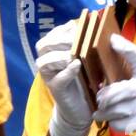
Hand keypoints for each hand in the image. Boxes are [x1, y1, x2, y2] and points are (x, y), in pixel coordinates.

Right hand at [37, 20, 93, 135]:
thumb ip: (86, 45)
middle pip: (43, 45)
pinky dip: (67, 71)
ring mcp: (50, 77)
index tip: (76, 26)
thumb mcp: (87, 60)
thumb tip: (92, 27)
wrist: (83, 109)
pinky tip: (77, 65)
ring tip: (74, 54)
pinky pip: (58, 79)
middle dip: (58, 40)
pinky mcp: (56, 90)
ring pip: (44, 61)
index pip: (51, 35)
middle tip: (74, 39)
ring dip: (59, 55)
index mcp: (54, 52)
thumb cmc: (86, 80)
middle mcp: (48, 63)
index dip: (61, 29)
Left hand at [93, 35, 135, 135]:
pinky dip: (113, 122)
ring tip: (101, 111)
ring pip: (111, 109)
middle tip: (99, 99)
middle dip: (102, 97)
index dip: (124, 47)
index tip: (112, 40)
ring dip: (103, 112)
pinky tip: (115, 119)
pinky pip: (117, 123)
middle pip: (112, 92)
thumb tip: (113, 46)